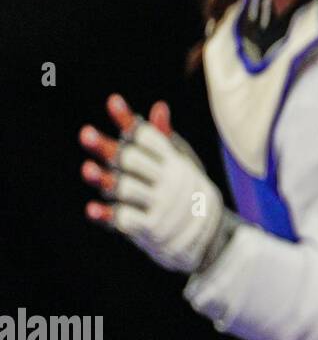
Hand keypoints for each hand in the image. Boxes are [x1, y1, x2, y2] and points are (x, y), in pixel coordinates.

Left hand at [80, 93, 231, 272]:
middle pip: (133, 159)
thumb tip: (157, 106)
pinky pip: (125, 219)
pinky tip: (91, 208)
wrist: (210, 238)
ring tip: (87, 170)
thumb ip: (164, 140)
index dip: (128, 120)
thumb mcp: (183, 166)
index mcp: (175, 163)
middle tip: (85, 134)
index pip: (149, 137)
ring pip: (126, 188)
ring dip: (104, 179)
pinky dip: (107, 214)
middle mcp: (168, 182)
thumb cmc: (189, 194)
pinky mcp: (151, 229)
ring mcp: (160, 206)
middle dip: (108, 148)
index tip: (112, 101)